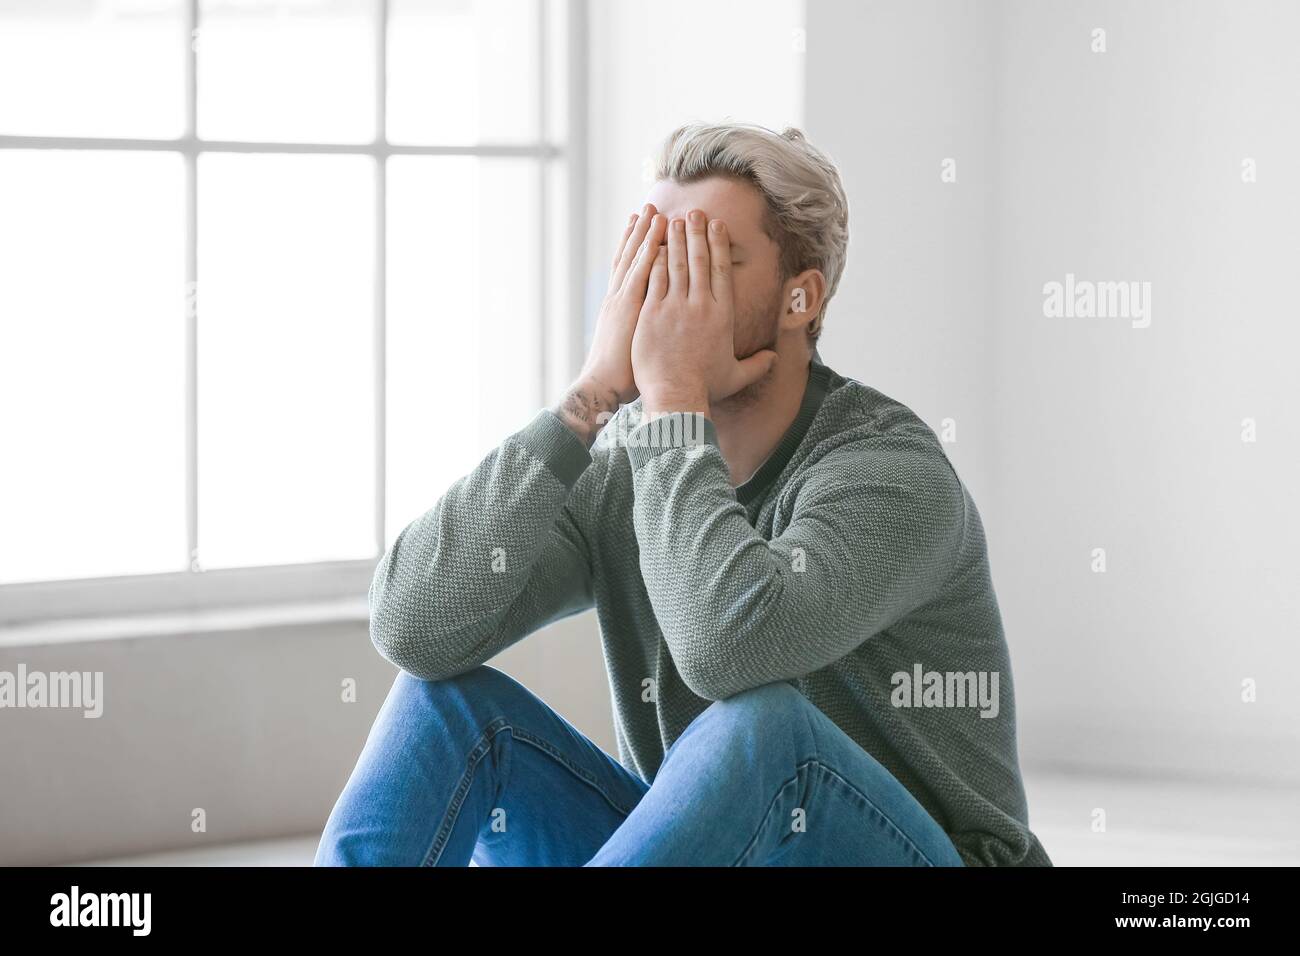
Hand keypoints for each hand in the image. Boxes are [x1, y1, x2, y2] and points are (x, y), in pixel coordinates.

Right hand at [578, 205, 667, 404]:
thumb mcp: (631, 348)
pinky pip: (641, 273)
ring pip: (635, 259)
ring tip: (653, 209)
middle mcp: (618, 297)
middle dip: (639, 231)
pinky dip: (648, 251)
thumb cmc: (621, 377)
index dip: (635, 247)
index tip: (643, 226)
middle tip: (648, 207)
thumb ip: (640, 333)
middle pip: (629, 257)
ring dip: (644, 233)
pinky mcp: (629, 307)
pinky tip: (657, 234)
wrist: (602, 387)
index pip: (628, 270)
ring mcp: (622, 300)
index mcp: (618, 307)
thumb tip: (654, 331)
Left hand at [631, 210, 776, 417]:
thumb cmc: (705, 388)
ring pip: (676, 264)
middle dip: (697, 233)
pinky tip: (653, 245)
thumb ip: (757, 364)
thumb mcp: (736, 376)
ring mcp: (675, 308)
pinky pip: (653, 279)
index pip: (722, 271)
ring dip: (675, 239)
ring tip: (673, 220)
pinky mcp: (651, 313)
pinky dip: (654, 259)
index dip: (719, 245)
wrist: (677, 397)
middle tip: (694, 212)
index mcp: (722, 315)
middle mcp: (700, 306)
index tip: (717, 226)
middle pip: (700, 261)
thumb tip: (775, 360)